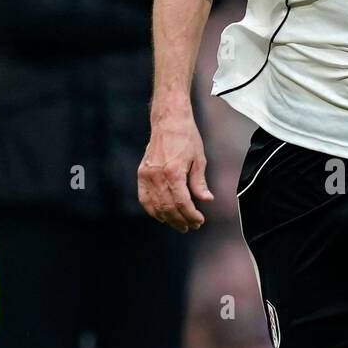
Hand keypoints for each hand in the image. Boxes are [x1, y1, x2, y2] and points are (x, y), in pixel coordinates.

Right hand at [138, 107, 213, 231]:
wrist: (168, 121)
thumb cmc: (186, 138)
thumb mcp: (199, 159)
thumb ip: (199, 182)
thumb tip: (206, 200)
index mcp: (174, 172)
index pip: (182, 203)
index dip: (191, 215)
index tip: (199, 221)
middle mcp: (157, 176)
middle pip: (168, 208)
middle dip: (181, 220)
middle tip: (192, 226)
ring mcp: (147, 175)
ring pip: (155, 206)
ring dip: (168, 219)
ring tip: (179, 224)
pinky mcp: (141, 174)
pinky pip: (144, 198)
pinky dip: (152, 210)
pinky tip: (162, 216)